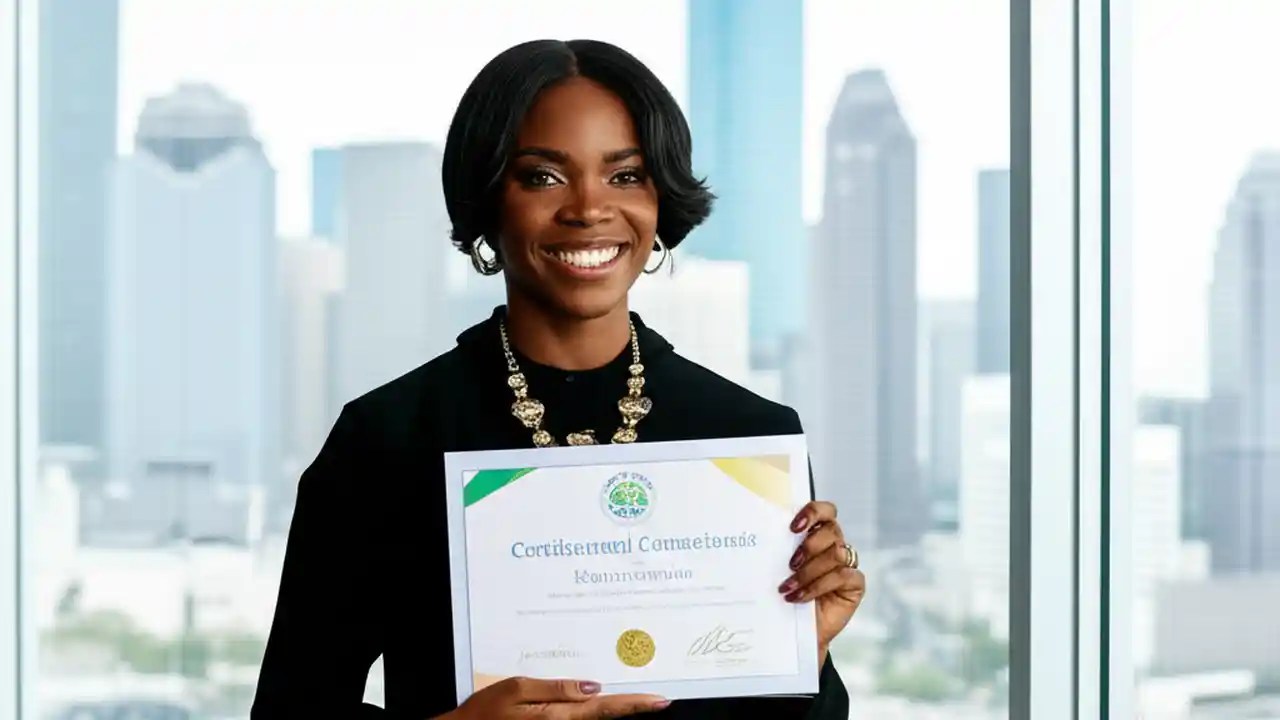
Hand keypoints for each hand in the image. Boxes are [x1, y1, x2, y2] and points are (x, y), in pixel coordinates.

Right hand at [448, 677, 669, 718]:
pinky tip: (601, 702)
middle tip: (657, 700)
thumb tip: (592, 686)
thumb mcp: (516, 689)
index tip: (660, 700)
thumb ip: (556, 688)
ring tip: (637, 698)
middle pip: (605, 717)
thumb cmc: (483, 712)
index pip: (605, 708)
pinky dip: (594, 712)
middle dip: (631, 708)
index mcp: (557, 716)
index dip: (634, 705)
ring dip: (614, 710)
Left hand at [777, 501, 865, 658]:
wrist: (794, 631)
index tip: (793, 527)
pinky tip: (800, 598)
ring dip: (809, 571)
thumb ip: (779, 550)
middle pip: (832, 530)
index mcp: (817, 534)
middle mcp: (834, 545)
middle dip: (809, 545)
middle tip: (790, 563)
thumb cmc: (786, 594)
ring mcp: (847, 564)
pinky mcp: (855, 584)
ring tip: (788, 587)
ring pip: (836, 553)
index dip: (813, 512)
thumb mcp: (779, 569)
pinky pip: (843, 576)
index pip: (825, 511)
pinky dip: (818, 587)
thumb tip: (759, 534)